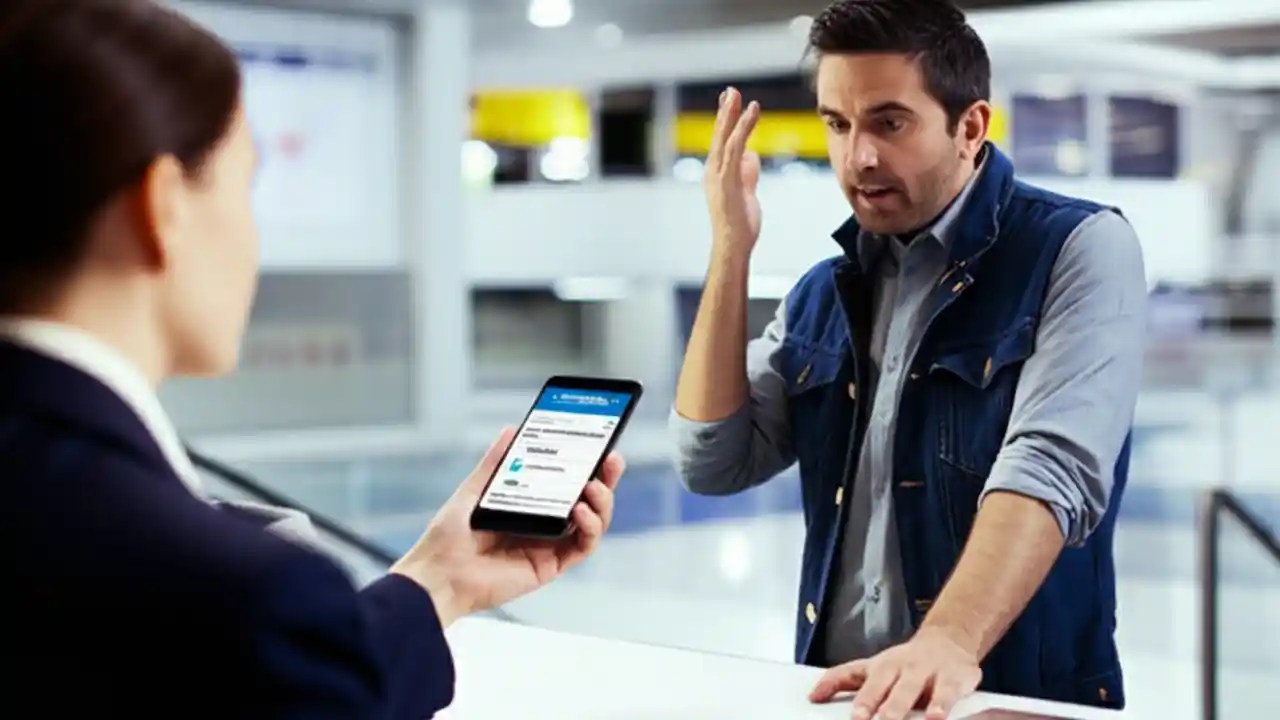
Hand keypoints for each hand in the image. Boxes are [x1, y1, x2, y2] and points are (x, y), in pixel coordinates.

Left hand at [391, 428, 624, 625]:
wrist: (439, 573)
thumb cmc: (449, 535)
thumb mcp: (474, 489)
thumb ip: (496, 462)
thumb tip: (512, 430)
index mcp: (529, 504)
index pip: (566, 481)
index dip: (586, 463)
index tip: (598, 443)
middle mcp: (544, 523)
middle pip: (587, 500)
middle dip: (605, 479)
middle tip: (612, 459)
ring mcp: (550, 545)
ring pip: (593, 523)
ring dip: (602, 503)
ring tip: (594, 486)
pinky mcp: (551, 566)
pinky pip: (582, 547)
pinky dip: (589, 528)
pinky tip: (580, 511)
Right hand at [704, 86, 762, 256]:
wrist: (733, 246)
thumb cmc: (740, 225)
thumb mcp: (747, 193)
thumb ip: (748, 173)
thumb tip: (751, 155)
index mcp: (716, 173)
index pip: (721, 142)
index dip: (725, 121)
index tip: (730, 102)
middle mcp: (713, 171)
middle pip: (718, 135)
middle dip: (724, 111)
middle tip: (730, 91)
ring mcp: (718, 175)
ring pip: (725, 138)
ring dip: (731, 115)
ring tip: (736, 95)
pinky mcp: (727, 179)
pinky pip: (736, 147)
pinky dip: (743, 128)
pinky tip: (751, 112)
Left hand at [809, 627, 982, 719]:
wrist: (949, 640)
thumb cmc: (905, 662)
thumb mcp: (873, 667)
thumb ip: (842, 680)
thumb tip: (813, 696)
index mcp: (880, 667)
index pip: (857, 678)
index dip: (844, 691)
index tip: (831, 707)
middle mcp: (901, 667)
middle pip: (883, 685)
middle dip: (871, 703)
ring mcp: (926, 671)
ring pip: (912, 689)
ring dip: (901, 706)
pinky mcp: (953, 678)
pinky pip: (946, 693)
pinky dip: (941, 705)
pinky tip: (936, 718)